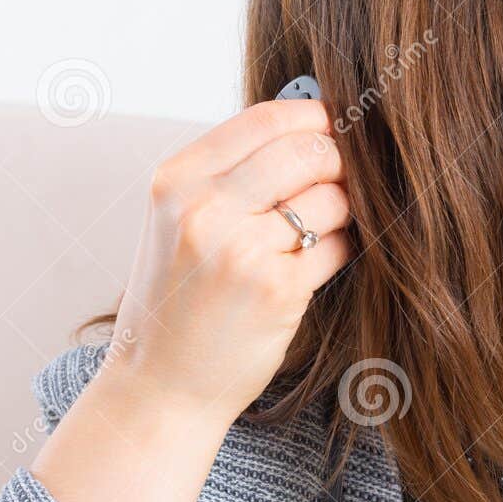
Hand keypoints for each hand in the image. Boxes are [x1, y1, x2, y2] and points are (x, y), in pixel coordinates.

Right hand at [104, 98, 352, 425]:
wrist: (159, 386)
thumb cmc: (178, 298)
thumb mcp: (178, 220)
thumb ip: (230, 173)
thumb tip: (312, 124)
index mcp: (176, 180)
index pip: (266, 119)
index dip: (314, 115)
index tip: (336, 126)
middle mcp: (204, 209)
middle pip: (307, 151)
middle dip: (339, 161)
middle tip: (343, 179)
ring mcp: (241, 250)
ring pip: (330, 199)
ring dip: (342, 209)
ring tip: (321, 228)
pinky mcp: (277, 290)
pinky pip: (337, 246)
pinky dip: (340, 248)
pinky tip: (317, 262)